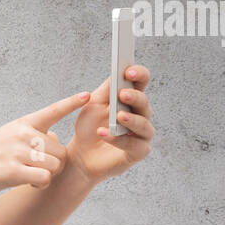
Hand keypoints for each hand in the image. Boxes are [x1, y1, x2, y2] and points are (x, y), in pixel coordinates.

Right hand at [0, 91, 91, 195]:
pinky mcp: (15, 171)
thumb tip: (55, 139)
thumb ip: (32, 135)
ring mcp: (19, 152)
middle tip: (34, 167)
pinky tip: (27, 182)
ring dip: (46, 175)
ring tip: (28, 174)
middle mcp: (23, 135)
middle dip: (53, 163)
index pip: (52, 111)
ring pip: (55, 166)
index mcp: (22, 124)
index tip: (88, 96)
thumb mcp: (8, 136)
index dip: (71, 103)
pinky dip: (39, 184)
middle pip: (61, 151)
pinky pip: (45, 178)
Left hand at [67, 65, 153, 182]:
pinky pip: (133, 145)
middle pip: (144, 103)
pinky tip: (103, 133)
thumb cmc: (89, 127)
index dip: (139, 74)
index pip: (141, 82)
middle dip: (134, 97)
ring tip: (117, 116)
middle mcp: (140, 115)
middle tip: (122, 94)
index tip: (128, 71)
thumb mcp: (94, 104)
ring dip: (130, 119)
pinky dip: (118, 139)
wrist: (81, 154)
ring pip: (143, 125)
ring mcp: (141, 134)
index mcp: (130, 99)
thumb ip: (106, 90)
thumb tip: (116, 73)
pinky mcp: (138, 152)